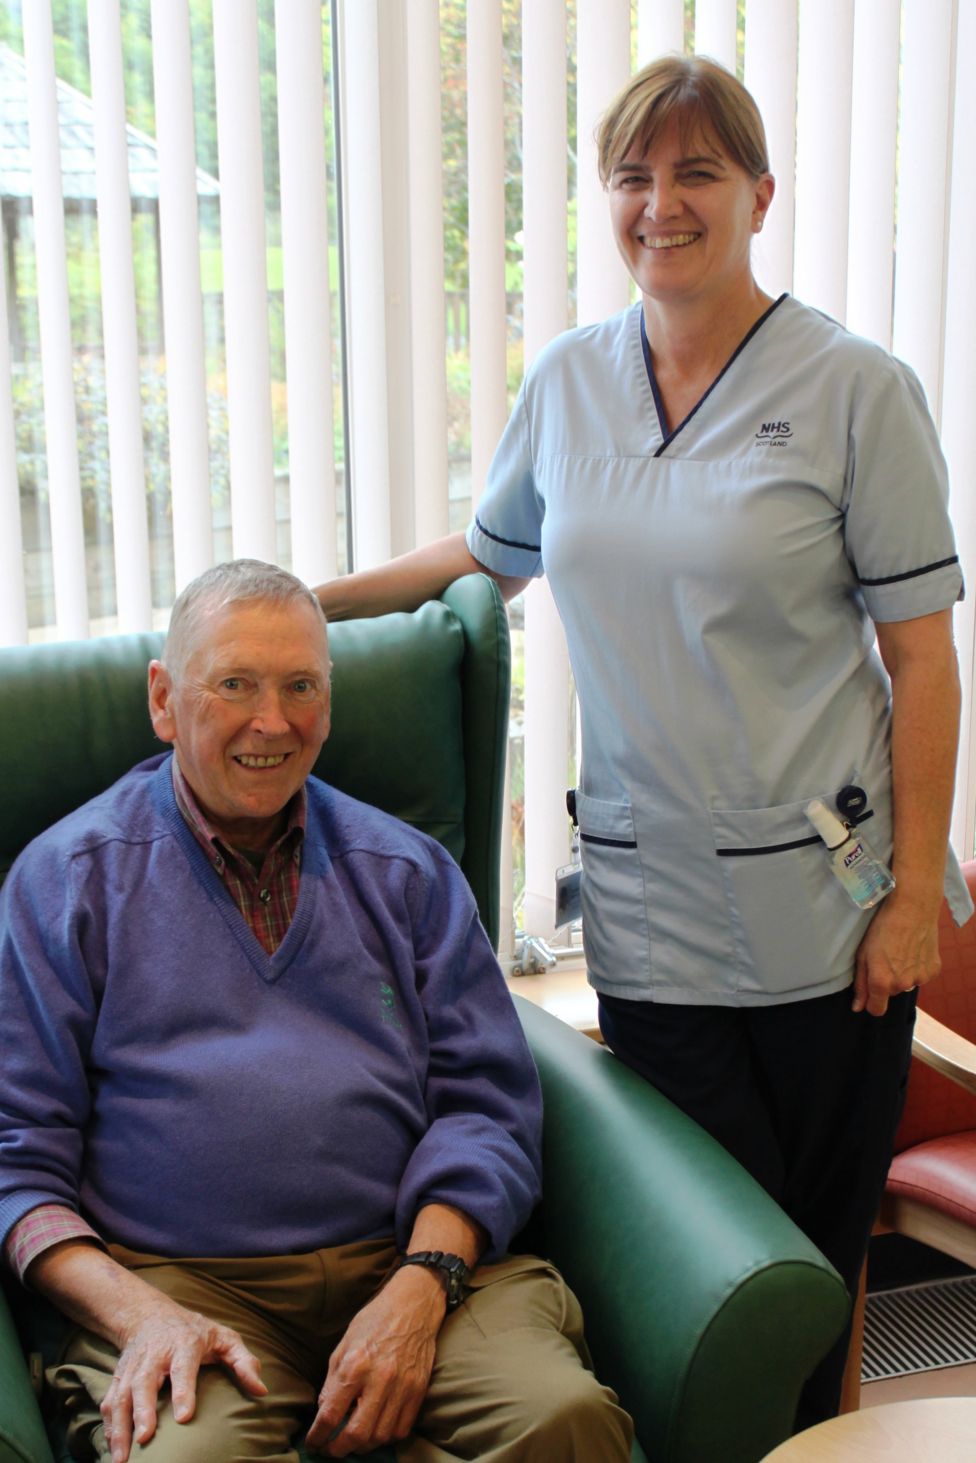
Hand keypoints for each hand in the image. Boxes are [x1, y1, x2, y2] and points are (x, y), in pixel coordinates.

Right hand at [100, 1292, 265, 1462]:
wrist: (150, 1315)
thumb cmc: (195, 1332)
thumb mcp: (224, 1338)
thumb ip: (243, 1362)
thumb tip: (261, 1390)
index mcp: (184, 1343)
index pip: (183, 1367)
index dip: (183, 1391)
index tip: (184, 1417)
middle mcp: (155, 1354)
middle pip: (145, 1380)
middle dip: (144, 1409)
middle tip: (146, 1438)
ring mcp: (133, 1366)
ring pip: (122, 1393)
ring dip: (121, 1425)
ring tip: (123, 1456)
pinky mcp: (118, 1377)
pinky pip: (109, 1401)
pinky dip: (109, 1426)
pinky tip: (113, 1449)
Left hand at [306, 1265, 445, 1456]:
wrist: (413, 1306)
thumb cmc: (374, 1321)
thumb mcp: (344, 1344)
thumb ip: (333, 1380)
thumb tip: (325, 1411)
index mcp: (356, 1365)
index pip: (331, 1414)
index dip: (318, 1436)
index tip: (313, 1443)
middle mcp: (380, 1379)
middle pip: (357, 1434)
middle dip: (339, 1450)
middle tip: (330, 1450)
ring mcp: (403, 1387)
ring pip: (380, 1437)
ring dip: (362, 1446)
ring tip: (352, 1442)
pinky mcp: (419, 1391)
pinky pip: (401, 1429)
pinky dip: (385, 1438)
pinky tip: (375, 1431)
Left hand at [852, 890, 941, 1016]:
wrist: (912, 908)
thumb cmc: (882, 927)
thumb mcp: (863, 953)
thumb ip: (860, 984)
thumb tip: (858, 1008)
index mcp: (881, 982)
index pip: (876, 1010)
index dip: (871, 1002)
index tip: (870, 991)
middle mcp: (902, 985)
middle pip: (891, 993)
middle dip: (886, 981)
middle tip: (885, 957)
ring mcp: (920, 978)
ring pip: (907, 984)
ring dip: (902, 974)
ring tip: (900, 950)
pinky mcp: (933, 970)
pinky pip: (921, 975)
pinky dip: (917, 967)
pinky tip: (913, 949)